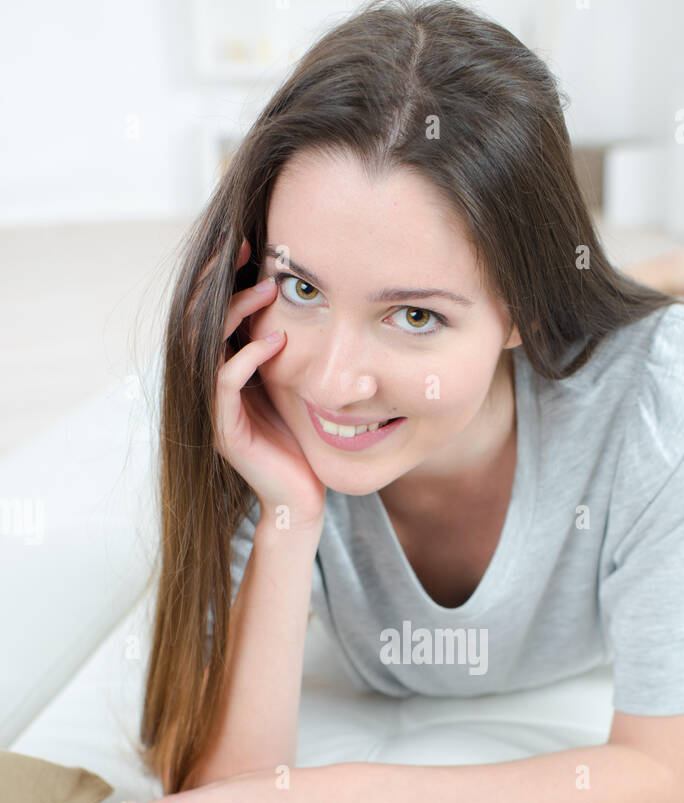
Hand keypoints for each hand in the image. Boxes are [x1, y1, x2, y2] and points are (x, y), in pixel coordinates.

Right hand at [204, 236, 326, 527]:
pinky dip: (248, 358)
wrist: (302, 499)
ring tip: (266, 291)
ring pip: (207, 347)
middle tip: (246, 250)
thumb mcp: (293, 384)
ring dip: (235, 314)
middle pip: (198, 320)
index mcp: (224, 370)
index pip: (212, 312)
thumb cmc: (302, 442)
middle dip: (219, 281)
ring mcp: (214, 409)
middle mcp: (211, 386)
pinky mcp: (225, 431)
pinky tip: (276, 341)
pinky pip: (226, 384)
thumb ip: (284, 349)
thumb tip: (305, 302)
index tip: (246, 243)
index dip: (222, 277)